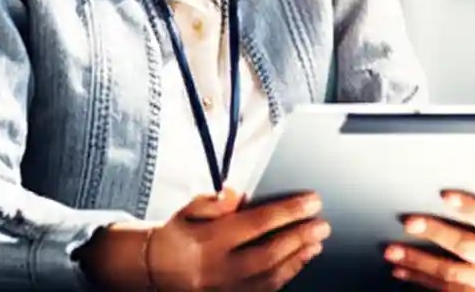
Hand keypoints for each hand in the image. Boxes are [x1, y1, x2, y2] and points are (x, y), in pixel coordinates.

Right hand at [147, 187, 330, 291]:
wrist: (152, 268)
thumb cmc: (175, 234)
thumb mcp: (188, 209)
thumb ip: (215, 202)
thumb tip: (237, 193)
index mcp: (208, 240)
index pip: (257, 223)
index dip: (289, 211)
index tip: (312, 201)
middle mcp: (218, 268)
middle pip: (269, 254)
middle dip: (300, 238)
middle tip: (322, 225)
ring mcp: (224, 289)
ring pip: (269, 278)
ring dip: (297, 260)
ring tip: (316, 244)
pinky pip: (263, 291)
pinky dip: (284, 276)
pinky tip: (298, 263)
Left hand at [385, 191, 474, 290]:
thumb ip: (464, 212)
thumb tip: (427, 190)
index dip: (469, 206)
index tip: (445, 194)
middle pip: (465, 244)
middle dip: (434, 232)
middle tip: (408, 222)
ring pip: (448, 271)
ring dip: (416, 259)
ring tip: (392, 250)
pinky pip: (440, 288)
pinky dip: (416, 277)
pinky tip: (399, 268)